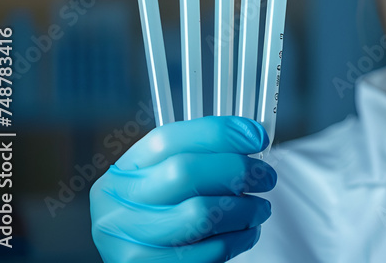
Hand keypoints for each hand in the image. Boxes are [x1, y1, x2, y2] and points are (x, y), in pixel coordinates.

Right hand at [90, 116, 276, 261]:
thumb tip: (251, 135)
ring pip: (200, 214)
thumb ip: (198, 158)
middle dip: (238, 170)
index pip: (169, 139)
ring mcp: (128, 239)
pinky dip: (238, 240)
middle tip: (267, 177)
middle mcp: (119, 202)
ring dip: (244, 209)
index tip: (258, 136)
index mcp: (125, 171)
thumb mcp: (164, 183)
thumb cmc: (161, 216)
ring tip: (260, 209)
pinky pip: (207, 252)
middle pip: (185, 172)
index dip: (219, 133)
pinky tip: (248, 233)